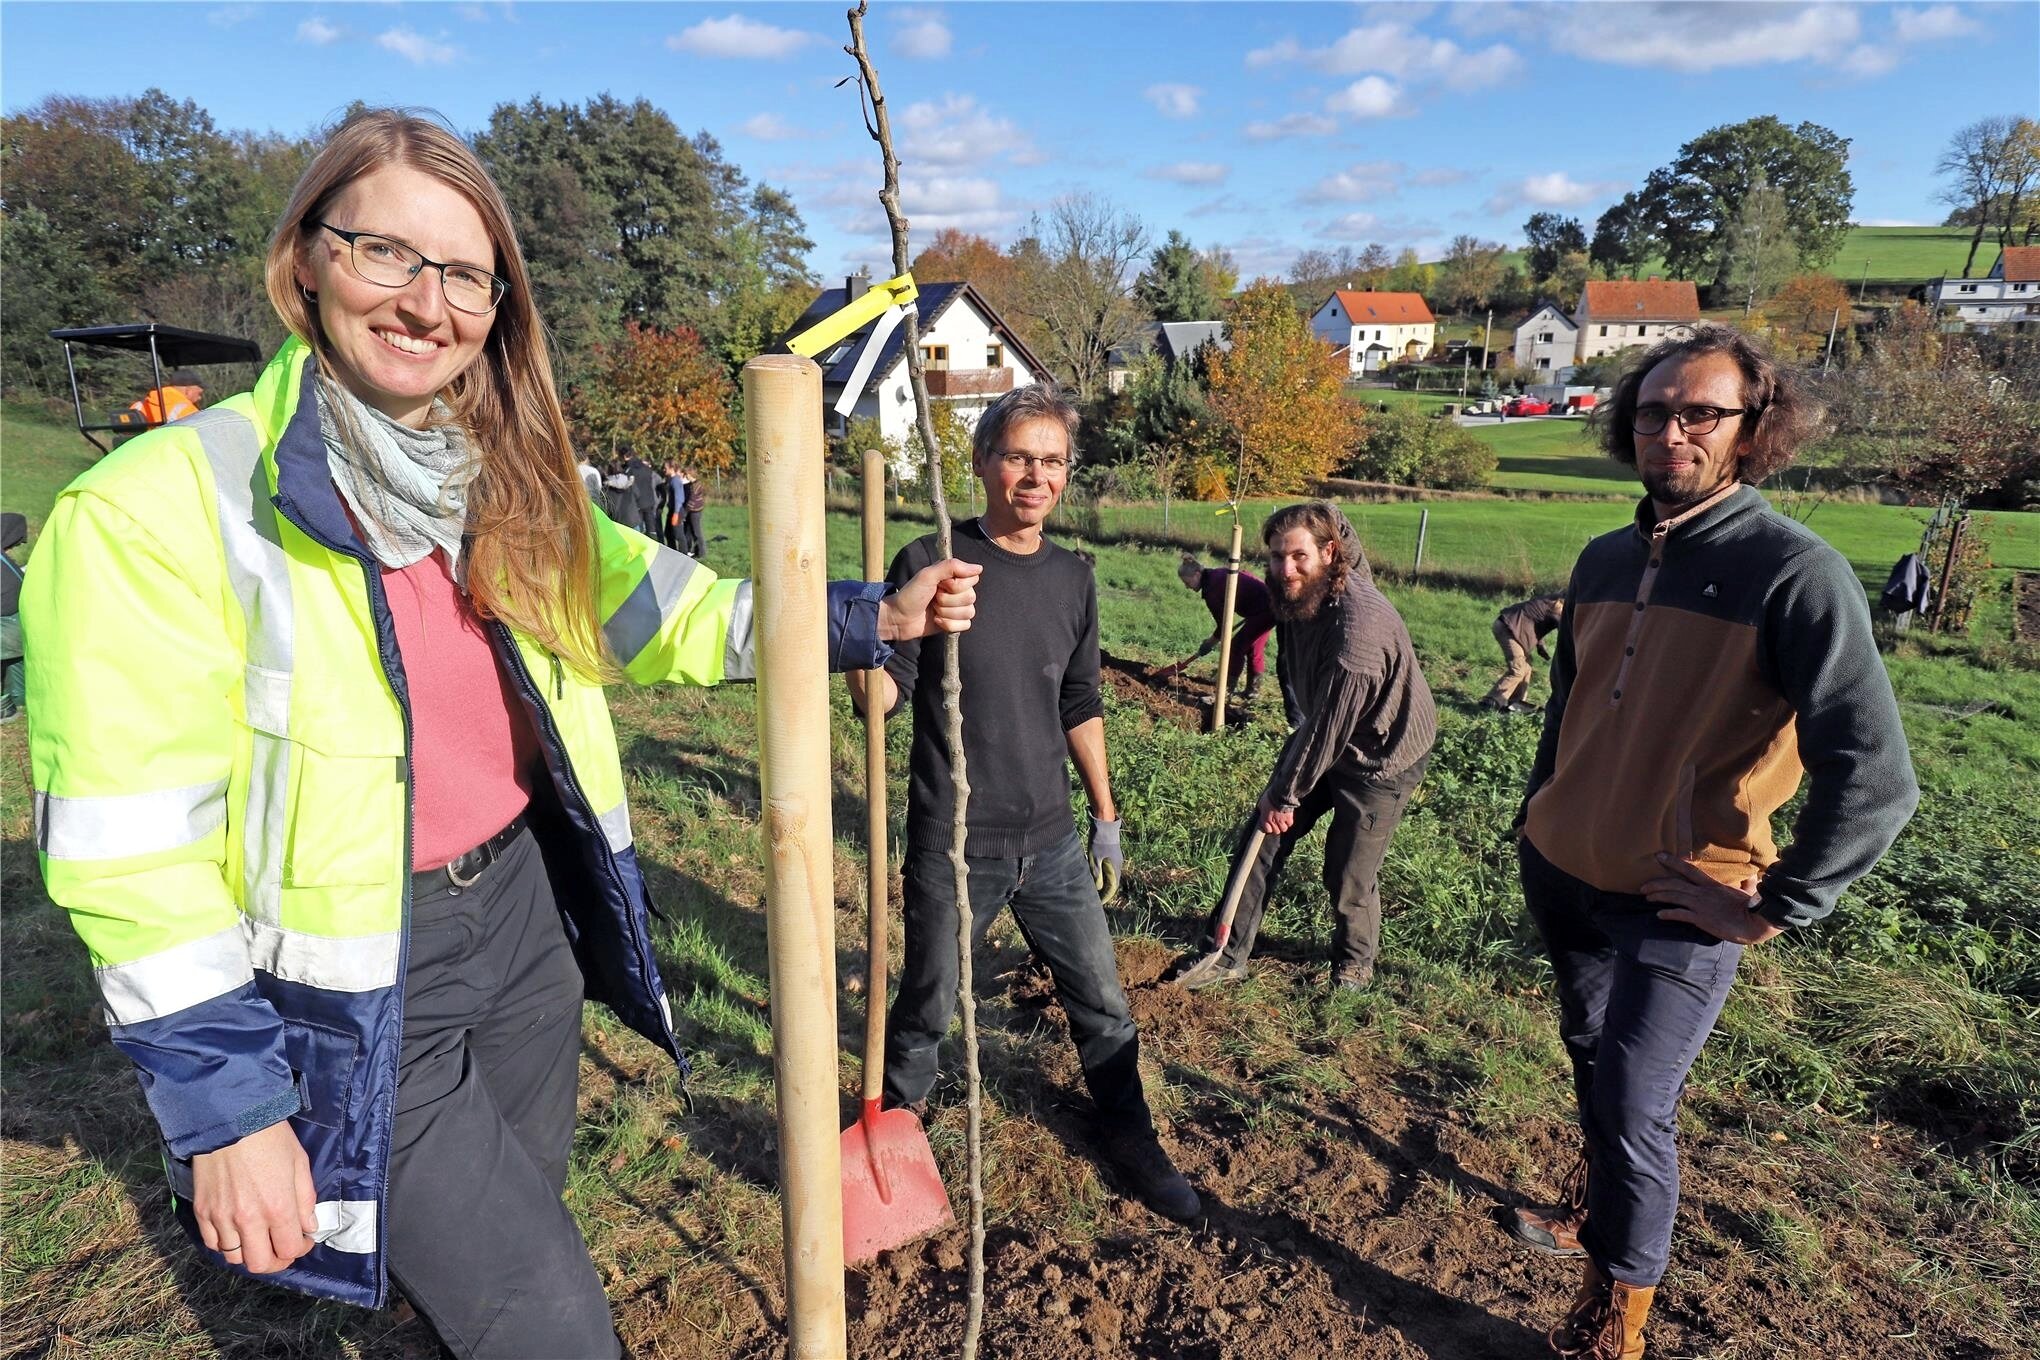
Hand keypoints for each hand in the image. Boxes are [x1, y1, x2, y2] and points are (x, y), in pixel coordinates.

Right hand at [190, 1120, 318, 1273]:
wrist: (230, 1119)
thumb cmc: (270, 1138)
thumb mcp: (299, 1163)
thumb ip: (306, 1199)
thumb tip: (308, 1227)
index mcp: (278, 1207)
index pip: (290, 1249)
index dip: (300, 1249)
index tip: (303, 1240)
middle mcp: (248, 1219)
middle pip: (260, 1263)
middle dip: (276, 1261)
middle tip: (281, 1249)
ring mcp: (222, 1218)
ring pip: (235, 1258)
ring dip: (250, 1253)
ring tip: (259, 1240)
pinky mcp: (203, 1212)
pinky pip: (213, 1243)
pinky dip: (226, 1245)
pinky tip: (236, 1232)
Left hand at [879, 559, 981, 641]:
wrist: (898, 618)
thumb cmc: (910, 594)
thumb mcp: (927, 575)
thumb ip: (952, 566)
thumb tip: (979, 568)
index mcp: (953, 577)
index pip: (973, 579)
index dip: (956, 585)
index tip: (940, 584)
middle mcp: (958, 591)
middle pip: (971, 597)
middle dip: (948, 600)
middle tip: (933, 598)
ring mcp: (956, 608)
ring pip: (969, 612)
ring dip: (947, 613)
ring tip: (934, 609)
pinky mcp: (955, 623)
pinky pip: (965, 625)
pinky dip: (949, 625)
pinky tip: (936, 621)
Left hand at [1088, 815, 1124, 903]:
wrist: (1104, 824)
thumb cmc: (1099, 842)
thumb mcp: (1095, 860)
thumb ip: (1097, 875)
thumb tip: (1098, 888)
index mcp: (1115, 868)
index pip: (1113, 887)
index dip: (1106, 896)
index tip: (1099, 903)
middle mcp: (1118, 864)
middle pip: (1113, 882)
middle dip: (1105, 891)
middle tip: (1096, 897)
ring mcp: (1116, 858)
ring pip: (1111, 875)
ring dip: (1104, 882)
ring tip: (1095, 888)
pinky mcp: (1112, 854)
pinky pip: (1109, 868)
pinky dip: (1103, 874)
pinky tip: (1096, 874)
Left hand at [1257, 795, 1294, 835]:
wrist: (1279, 794)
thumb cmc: (1269, 798)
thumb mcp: (1261, 803)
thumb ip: (1261, 809)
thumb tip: (1261, 811)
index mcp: (1265, 819)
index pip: (1267, 830)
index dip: (1269, 828)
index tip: (1269, 826)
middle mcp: (1273, 822)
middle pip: (1276, 831)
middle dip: (1276, 828)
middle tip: (1276, 824)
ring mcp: (1282, 820)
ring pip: (1283, 829)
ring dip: (1283, 826)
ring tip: (1282, 822)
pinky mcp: (1289, 817)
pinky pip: (1290, 824)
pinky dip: (1289, 822)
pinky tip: (1287, 819)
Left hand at [1644, 853, 1782, 944]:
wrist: (1756, 922)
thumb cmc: (1753, 907)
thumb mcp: (1748, 892)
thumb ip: (1746, 884)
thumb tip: (1753, 877)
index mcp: (1713, 885)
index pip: (1689, 869)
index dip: (1672, 862)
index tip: (1659, 856)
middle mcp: (1703, 892)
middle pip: (1674, 883)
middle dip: (1657, 884)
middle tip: (1643, 887)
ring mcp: (1701, 905)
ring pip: (1673, 897)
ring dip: (1658, 896)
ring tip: (1647, 898)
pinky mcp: (1701, 919)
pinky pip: (1680, 914)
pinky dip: (1668, 914)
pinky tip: (1659, 915)